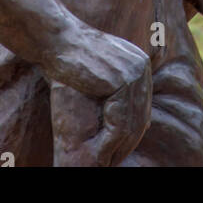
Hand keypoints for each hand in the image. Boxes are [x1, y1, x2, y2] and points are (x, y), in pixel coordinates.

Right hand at [46, 21, 151, 166]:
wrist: (58, 40)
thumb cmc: (72, 57)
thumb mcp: (103, 71)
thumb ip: (121, 90)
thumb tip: (144, 124)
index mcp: (140, 62)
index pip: (141, 105)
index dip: (132, 130)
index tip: (119, 148)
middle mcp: (142, 65)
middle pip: (140, 114)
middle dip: (128, 141)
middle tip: (113, 159)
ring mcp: (135, 72)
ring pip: (132, 122)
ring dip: (120, 147)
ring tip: (107, 162)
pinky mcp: (123, 82)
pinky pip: (120, 122)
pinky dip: (110, 141)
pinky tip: (101, 154)